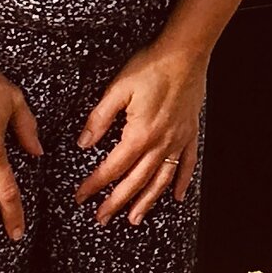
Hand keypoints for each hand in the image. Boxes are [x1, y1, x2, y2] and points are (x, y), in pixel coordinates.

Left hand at [75, 38, 207, 225]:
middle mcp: (160, 143)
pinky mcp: (189, 133)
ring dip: (147, 201)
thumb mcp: (118, 89)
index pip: (112, 167)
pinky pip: (187, 164)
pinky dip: (182, 182)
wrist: (185, 54)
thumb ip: (99, 118)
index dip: (95, 184)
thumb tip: (84, 141)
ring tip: (135, 218)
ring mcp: (177, 140)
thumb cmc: (152, 67)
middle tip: (103, 217)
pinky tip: (176, 196)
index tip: (82, 196)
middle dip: (117, 202)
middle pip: (136, 181)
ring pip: (161, 179)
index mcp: (139, 134)